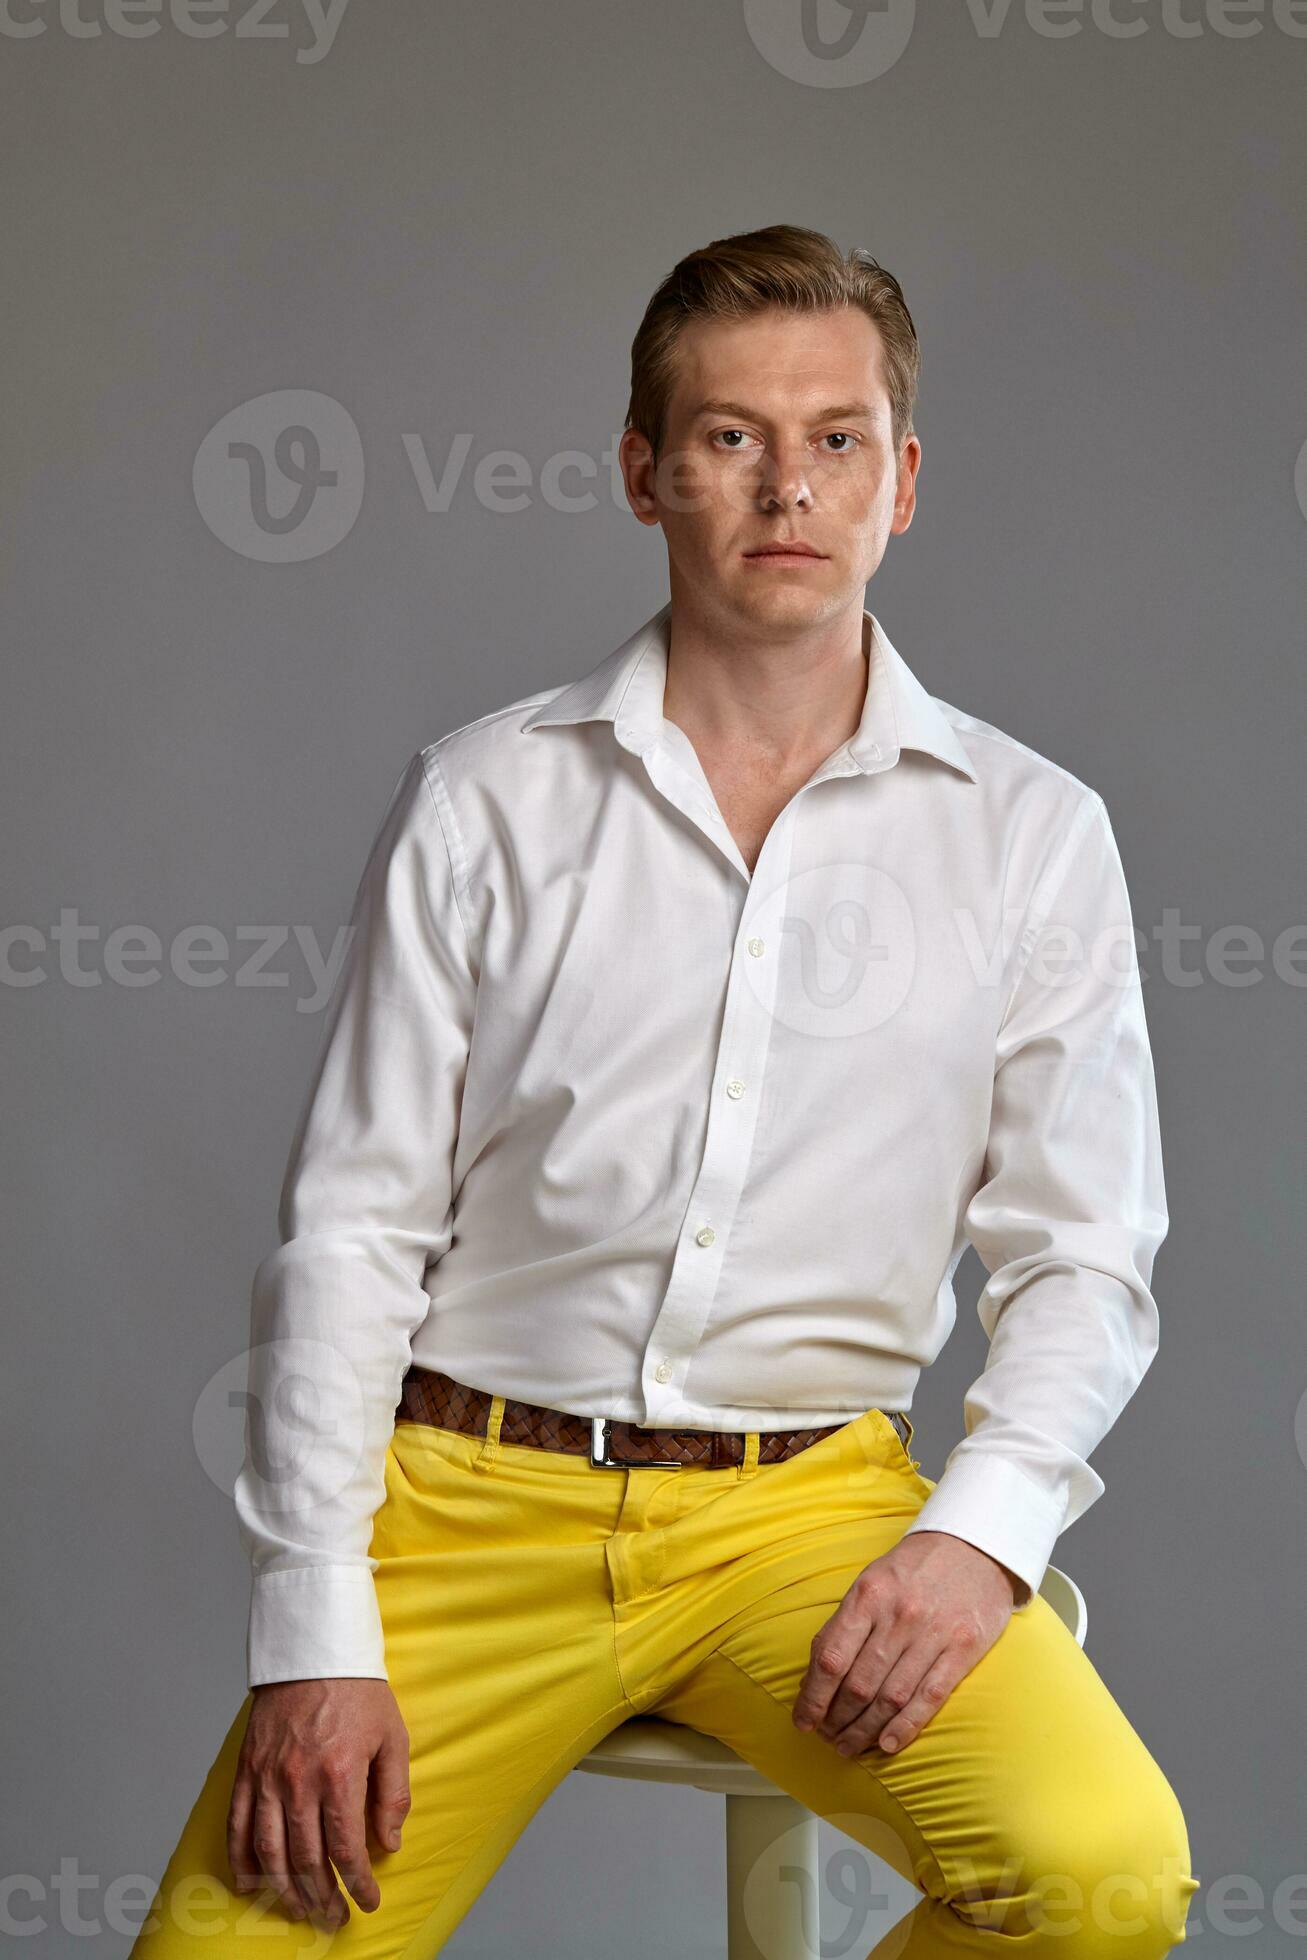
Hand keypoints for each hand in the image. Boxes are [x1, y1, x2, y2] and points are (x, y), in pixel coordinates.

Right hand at [227, 1678, 410, 1929]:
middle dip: (323, 1897)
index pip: (346, 1848)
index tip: (367, 1901)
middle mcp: (299, 1781)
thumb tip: (388, 1843)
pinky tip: (253, 1884)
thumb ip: (393, 1793)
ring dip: (285, 1891)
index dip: (357, 1883)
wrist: (313, 1650)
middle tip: (334, 1918)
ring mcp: (267, 1777)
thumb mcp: (393, 1737)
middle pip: (307, 1859)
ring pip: (270, 1853)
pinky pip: (237, 1827)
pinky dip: (242, 1861)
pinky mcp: (246, 1770)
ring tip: (301, 1910)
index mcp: (340, 1773)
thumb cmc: (358, 1691)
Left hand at [791, 1531, 1025, 1757]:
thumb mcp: (871, 1581)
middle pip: (859, 1684)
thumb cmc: (914, 1569)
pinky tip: (887, 1744)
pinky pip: (930, 1696)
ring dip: (865, 1730)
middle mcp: (899, 1615)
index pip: (831, 1658)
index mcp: (869, 1595)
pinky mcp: (964, 1648)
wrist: (974, 1546)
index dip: (812, 1697)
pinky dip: (906, 1726)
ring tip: (849, 1746)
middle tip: (826, 1737)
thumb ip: (845, 1625)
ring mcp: (933, 1633)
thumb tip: (815, 1675)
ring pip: (891, 1696)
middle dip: (836, 1719)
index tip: (803, 1720)